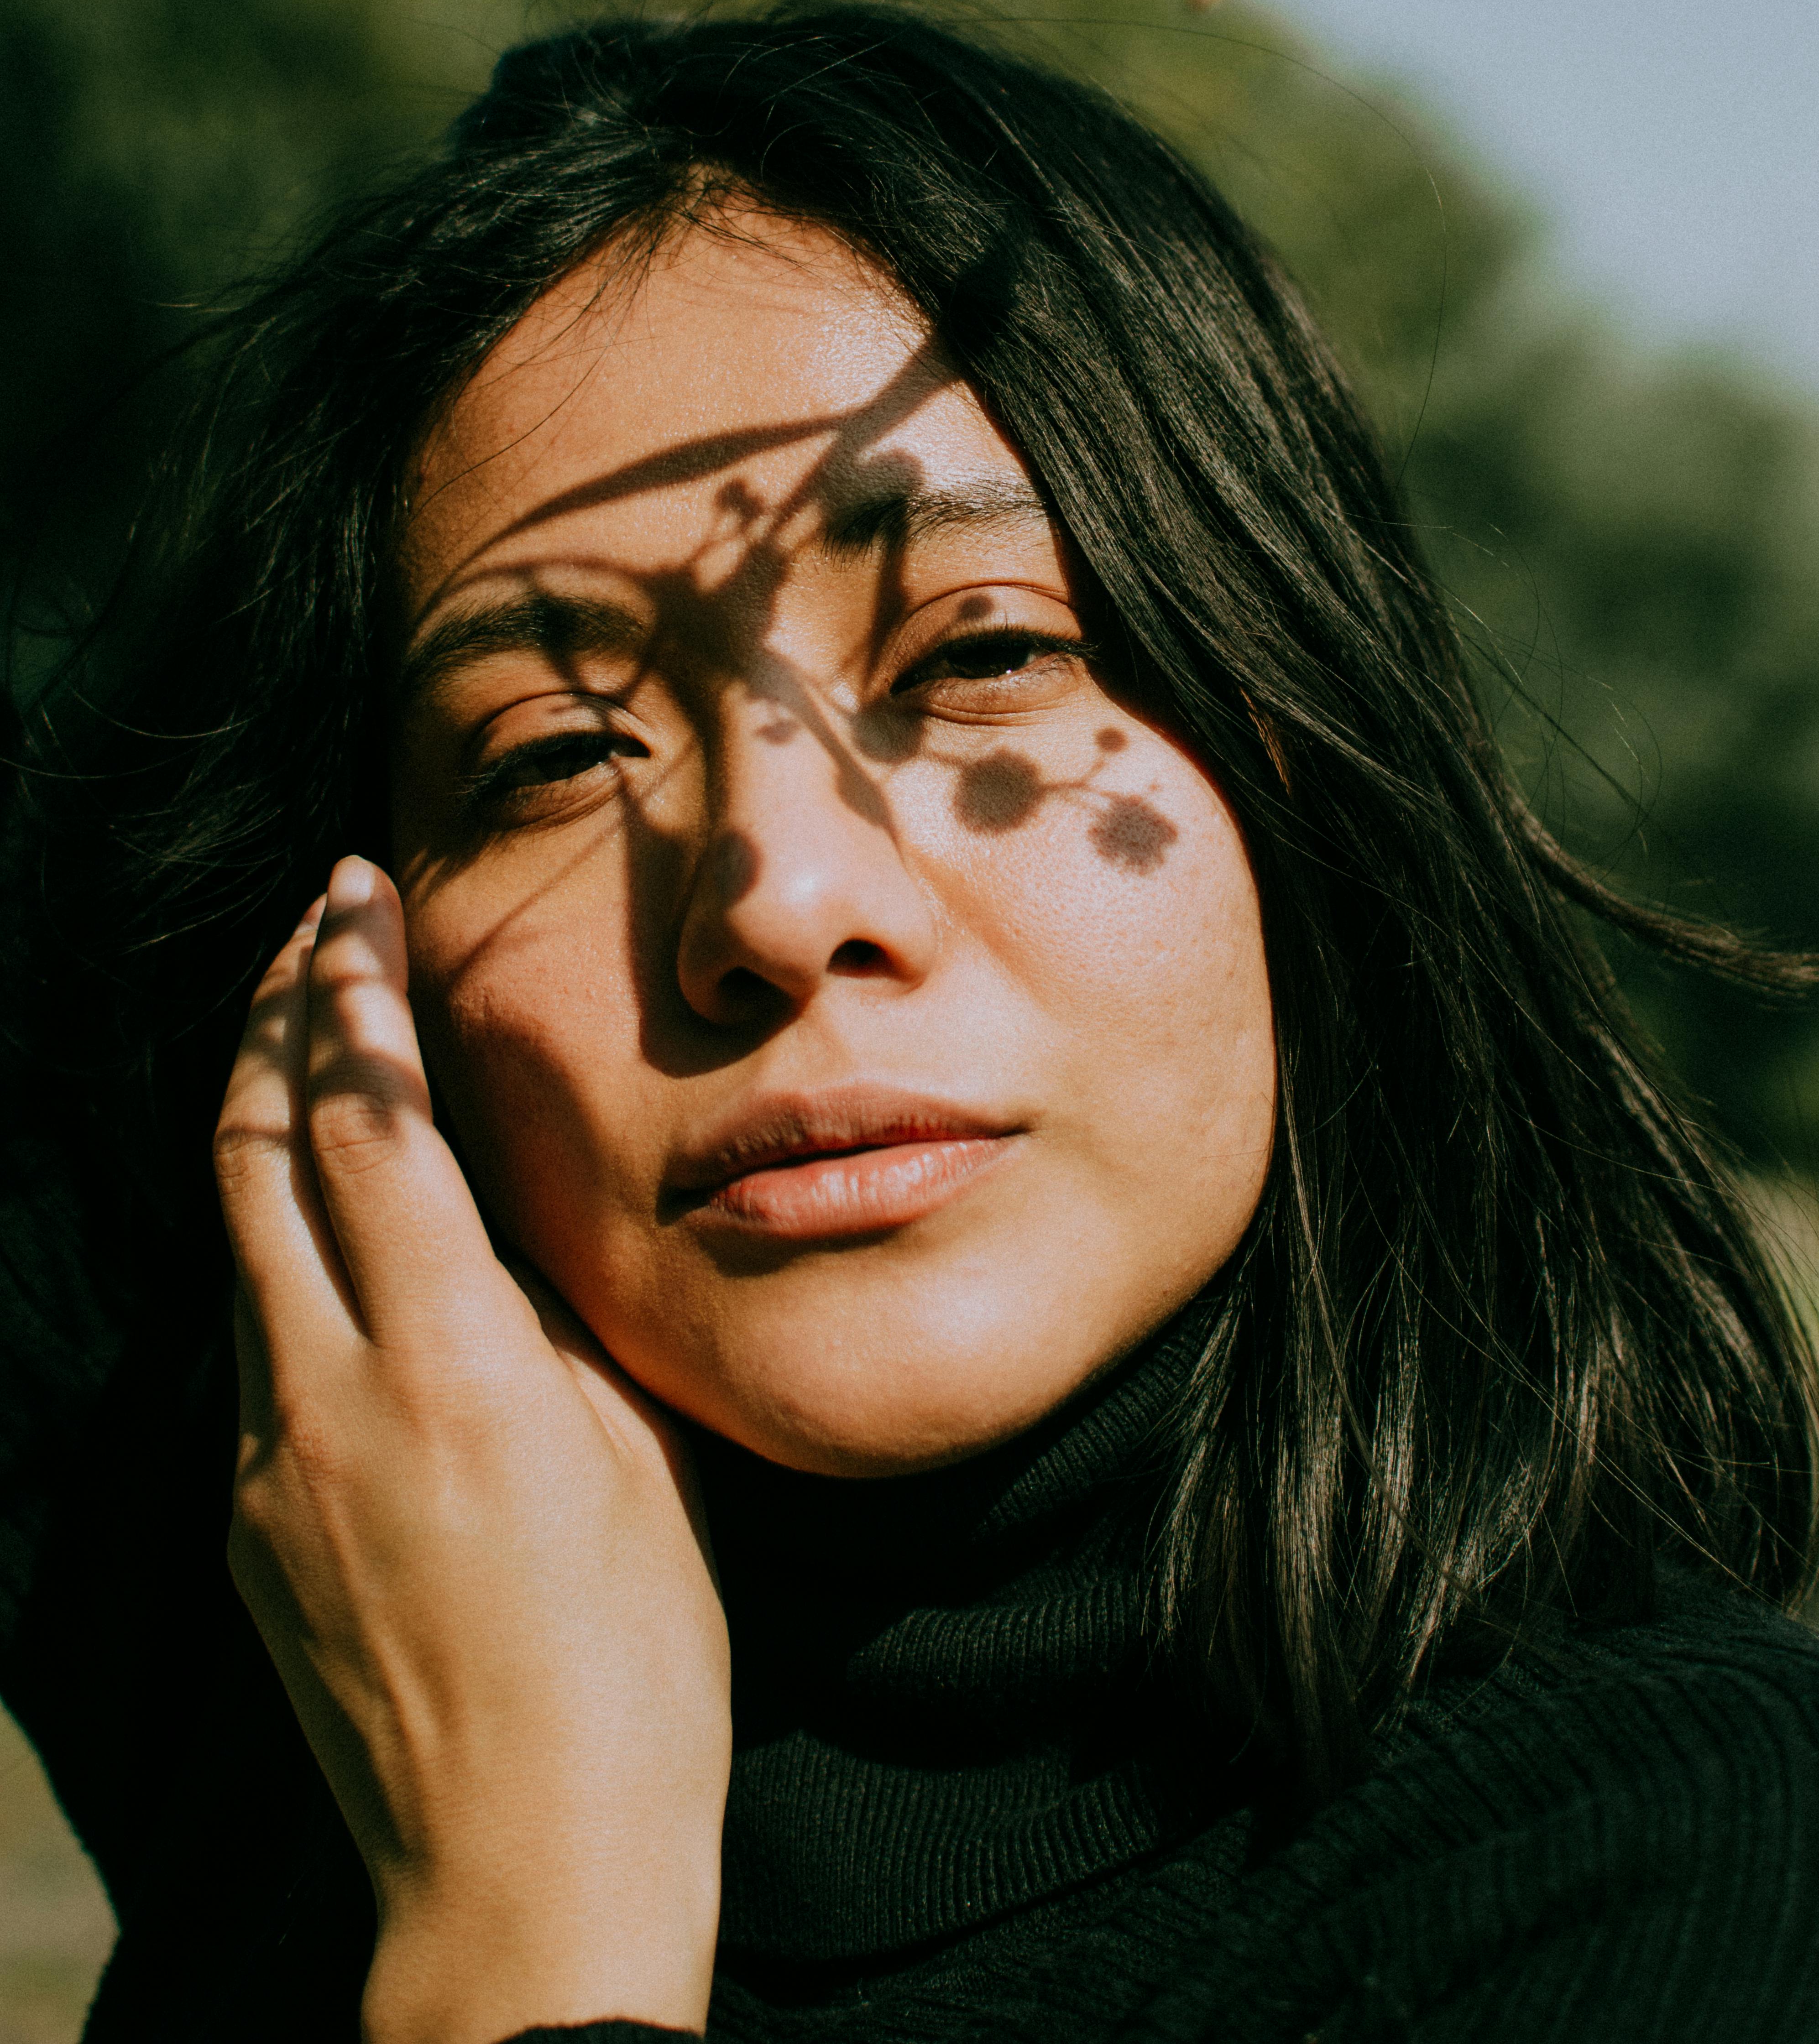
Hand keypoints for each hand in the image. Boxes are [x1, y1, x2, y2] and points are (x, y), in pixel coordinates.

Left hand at [216, 856, 729, 2043]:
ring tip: (300, 1038)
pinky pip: (249, 1345)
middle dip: (274, 1020)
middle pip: (256, 1157)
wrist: (525, 1863)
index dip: (352, 996)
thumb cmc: (634, 1659)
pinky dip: (276, 1246)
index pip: (371, 1129)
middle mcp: (327, 1399)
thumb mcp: (637, 1454)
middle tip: (306, 926)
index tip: (350, 899)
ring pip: (236, 1243)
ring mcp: (265, 1465)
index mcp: (452, 1367)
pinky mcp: (245, 1526)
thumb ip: (553, 1326)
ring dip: (262, 1123)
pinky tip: (322, 1227)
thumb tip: (501, 1227)